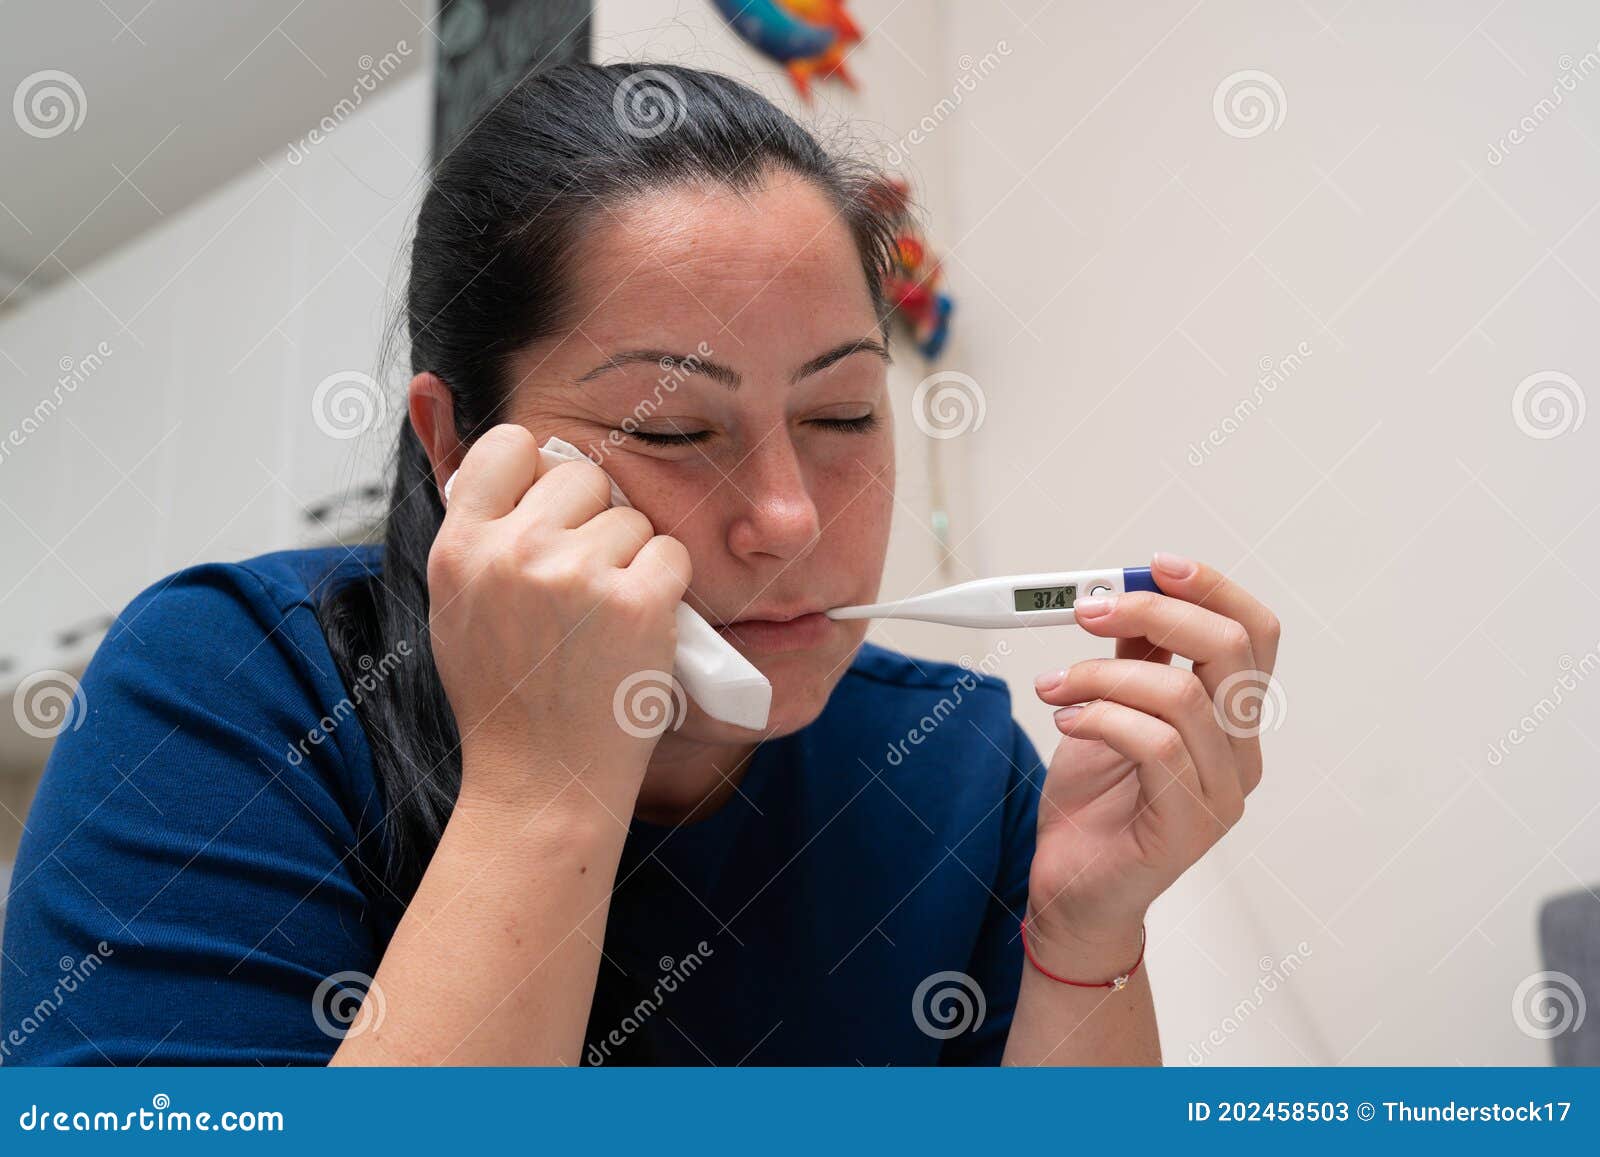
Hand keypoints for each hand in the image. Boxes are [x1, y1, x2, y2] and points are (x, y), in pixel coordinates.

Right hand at [425, 424, 690, 807]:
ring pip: (632, 518)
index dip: (539, 471)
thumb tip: (429, 390)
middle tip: (583, 584)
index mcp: (461, 547)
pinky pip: (671, 552)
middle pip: (583, 477)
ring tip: (603, 620)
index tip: (550, 511)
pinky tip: (640, 627)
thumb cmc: (504, 696)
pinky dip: (666, 586)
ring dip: (632, 560)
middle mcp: (513, 553)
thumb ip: (466, 514)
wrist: (542, 783)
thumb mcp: (456, 600)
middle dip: (594, 520)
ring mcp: (576, 577)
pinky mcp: (636, 604)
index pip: (511, 444)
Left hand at [1026, 552, 1281, 968]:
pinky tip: (1066, 719)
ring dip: (1102, 675)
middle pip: (1231, 651)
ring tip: (1055, 686)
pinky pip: (1155, 746)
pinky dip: (1101, 717)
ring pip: (1181, 696)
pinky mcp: (1187, 827)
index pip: (1254, 634)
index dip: (1212, 589)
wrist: (1071, 893)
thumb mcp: (1111, 711)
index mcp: (1231, 720)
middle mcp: (1240, 755)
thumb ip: (1135, 661)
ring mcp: (1221, 793)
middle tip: (1088, 610)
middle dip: (1154, 613)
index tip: (1153, 566)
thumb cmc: (1095, 808)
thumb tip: (1129, 594)